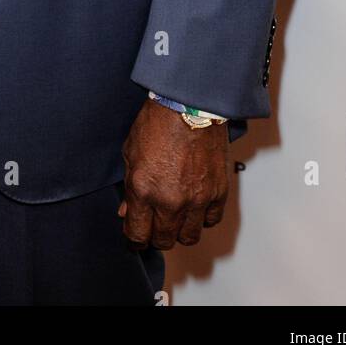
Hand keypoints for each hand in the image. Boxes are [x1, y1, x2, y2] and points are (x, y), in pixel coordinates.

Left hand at [119, 98, 229, 248]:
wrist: (189, 104)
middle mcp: (170, 201)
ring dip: (179, 231)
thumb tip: (128, 210)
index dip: (134, 238)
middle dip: (155, 235)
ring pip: (188, 237)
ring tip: (176, 218)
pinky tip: (195, 206)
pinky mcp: (218, 193)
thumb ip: (129, 187)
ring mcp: (196, 199)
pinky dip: (202, 218)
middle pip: (163, 240)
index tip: (135, 235)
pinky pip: (210, 221)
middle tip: (154, 224)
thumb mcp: (131, 153)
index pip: (137, 235)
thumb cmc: (158, 122)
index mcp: (143, 190)